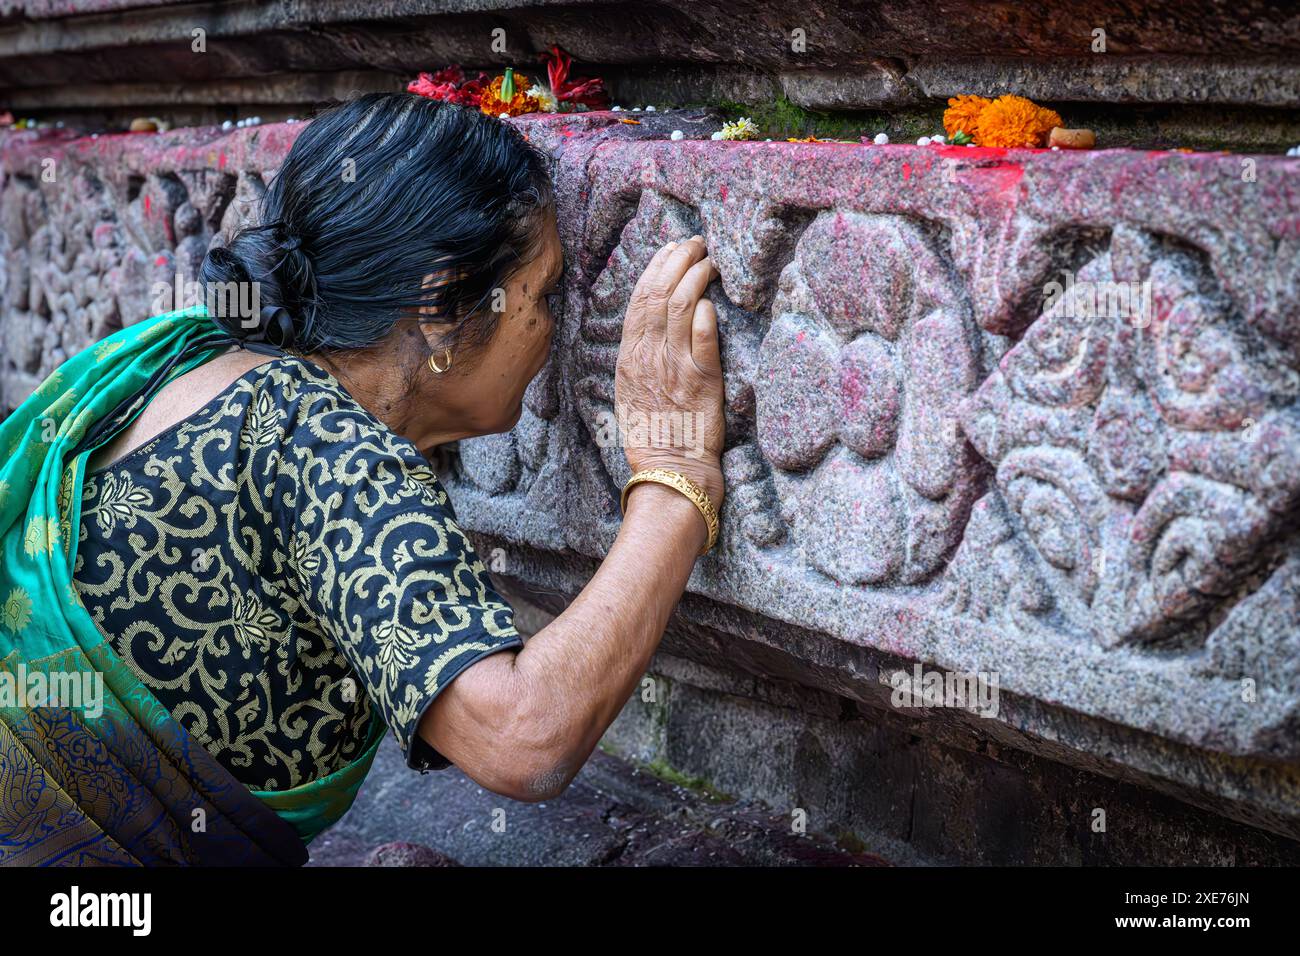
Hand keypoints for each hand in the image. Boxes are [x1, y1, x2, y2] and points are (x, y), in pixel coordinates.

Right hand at [615, 236, 725, 507]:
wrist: (671, 469)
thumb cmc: (655, 433)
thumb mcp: (633, 390)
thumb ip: (642, 355)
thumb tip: (654, 323)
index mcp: (630, 357)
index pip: (640, 300)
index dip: (656, 268)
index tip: (671, 249)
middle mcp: (649, 358)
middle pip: (660, 294)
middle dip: (678, 261)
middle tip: (696, 243)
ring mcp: (675, 368)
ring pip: (682, 308)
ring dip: (697, 278)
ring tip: (711, 262)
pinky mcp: (703, 382)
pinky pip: (704, 340)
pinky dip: (707, 316)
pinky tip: (713, 302)